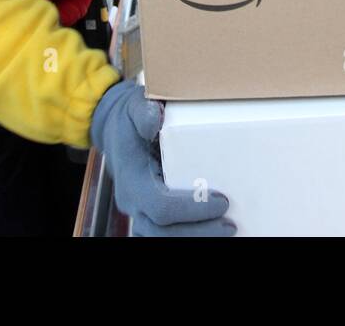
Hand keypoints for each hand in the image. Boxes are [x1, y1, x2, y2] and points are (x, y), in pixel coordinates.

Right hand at [90, 80, 234, 235]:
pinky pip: (167, 233)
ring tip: (229, 229)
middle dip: (198, 232)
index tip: (221, 201)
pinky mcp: (150, 214)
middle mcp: (133, 201)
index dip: (190, 209)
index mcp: (132, 179)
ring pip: (162, 237)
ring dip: (196, 236)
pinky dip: (191, 233)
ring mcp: (140, 211)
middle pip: (161, 232)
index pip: (160, 207)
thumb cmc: (129, 120)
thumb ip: (143, 110)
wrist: (114, 131)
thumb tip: (155, 117)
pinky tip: (215, 229)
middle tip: (230, 225)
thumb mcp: (134, 106)